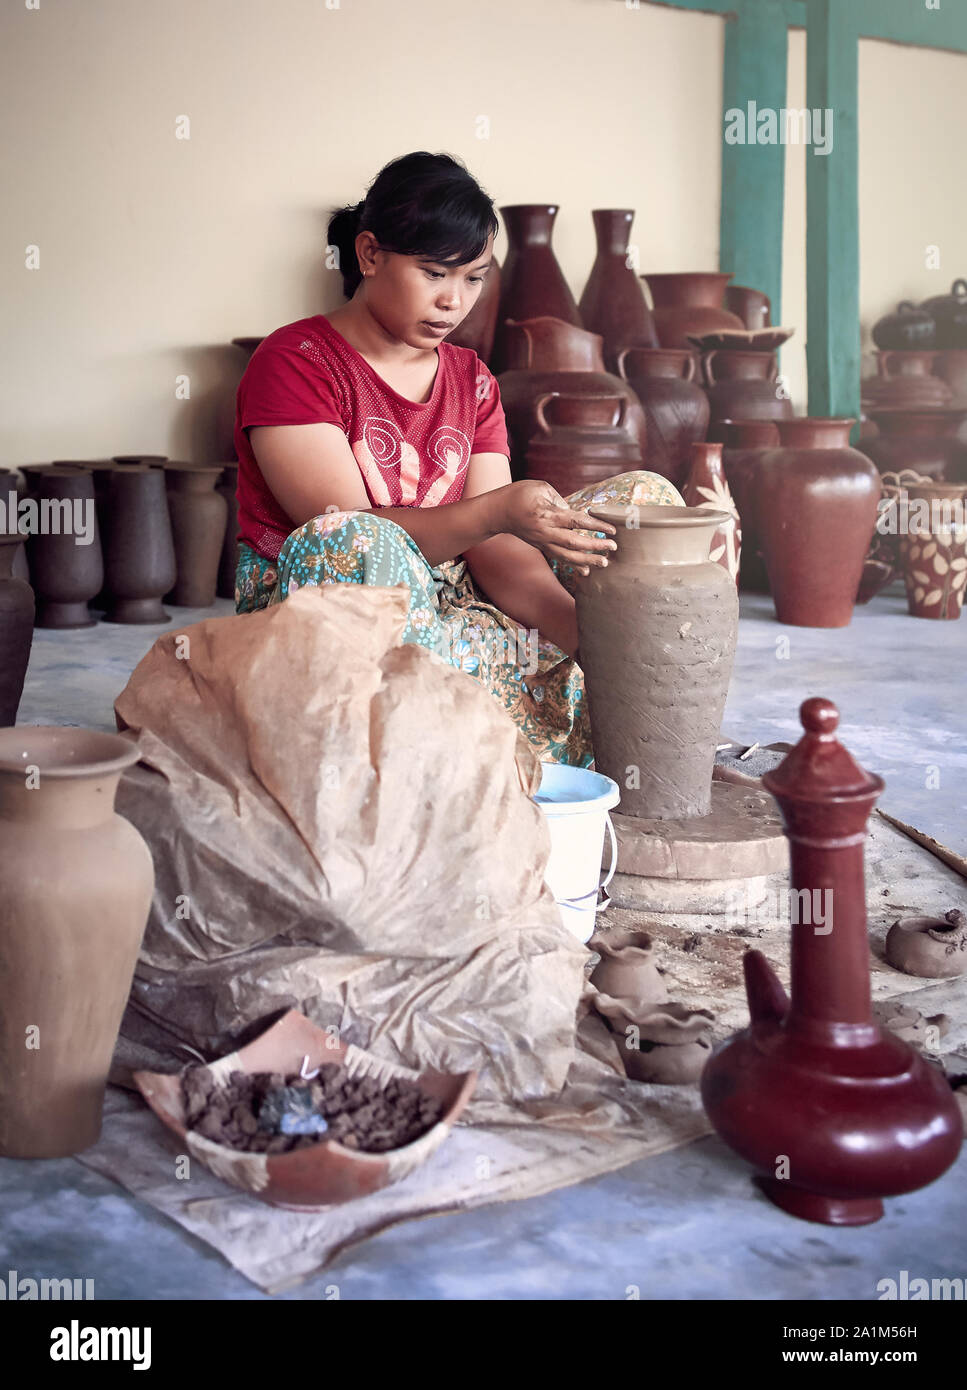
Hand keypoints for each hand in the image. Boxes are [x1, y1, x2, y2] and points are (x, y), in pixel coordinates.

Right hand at [497, 480, 616, 573]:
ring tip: (604, 563)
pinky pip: (559, 558)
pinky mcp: (541, 547)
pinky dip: (573, 565)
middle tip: (613, 547)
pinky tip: (586, 571)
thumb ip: (560, 500)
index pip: (576, 521)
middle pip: (574, 543)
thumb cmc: (519, 494)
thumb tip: (575, 513)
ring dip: (587, 561)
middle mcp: (545, 532)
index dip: (596, 526)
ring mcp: (542, 542)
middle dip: (595, 546)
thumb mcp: (540, 487)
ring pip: (567, 556)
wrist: (497, 512)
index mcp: (547, 514)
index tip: (612, 529)